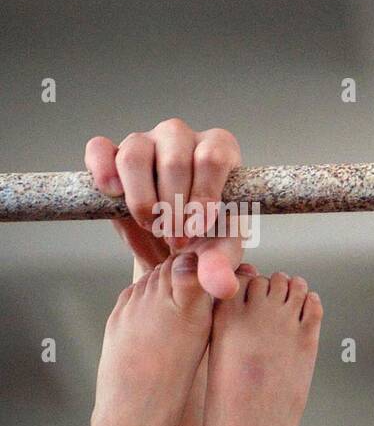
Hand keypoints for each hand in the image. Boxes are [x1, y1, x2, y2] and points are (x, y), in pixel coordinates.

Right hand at [85, 118, 244, 298]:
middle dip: (173, 206)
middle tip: (175, 239)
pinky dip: (102, 169)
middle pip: (175, 158)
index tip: (197, 230)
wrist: (172, 245)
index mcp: (218, 149)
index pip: (212, 157)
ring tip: (149, 224)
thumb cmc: (206, 239)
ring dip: (141, 197)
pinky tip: (112, 194)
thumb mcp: (219, 253)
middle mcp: (183, 138)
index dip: (203, 196)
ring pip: (135, 153)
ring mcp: (146, 141)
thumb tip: (221, 287)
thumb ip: (222, 266)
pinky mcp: (111, 153)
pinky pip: (99, 148)